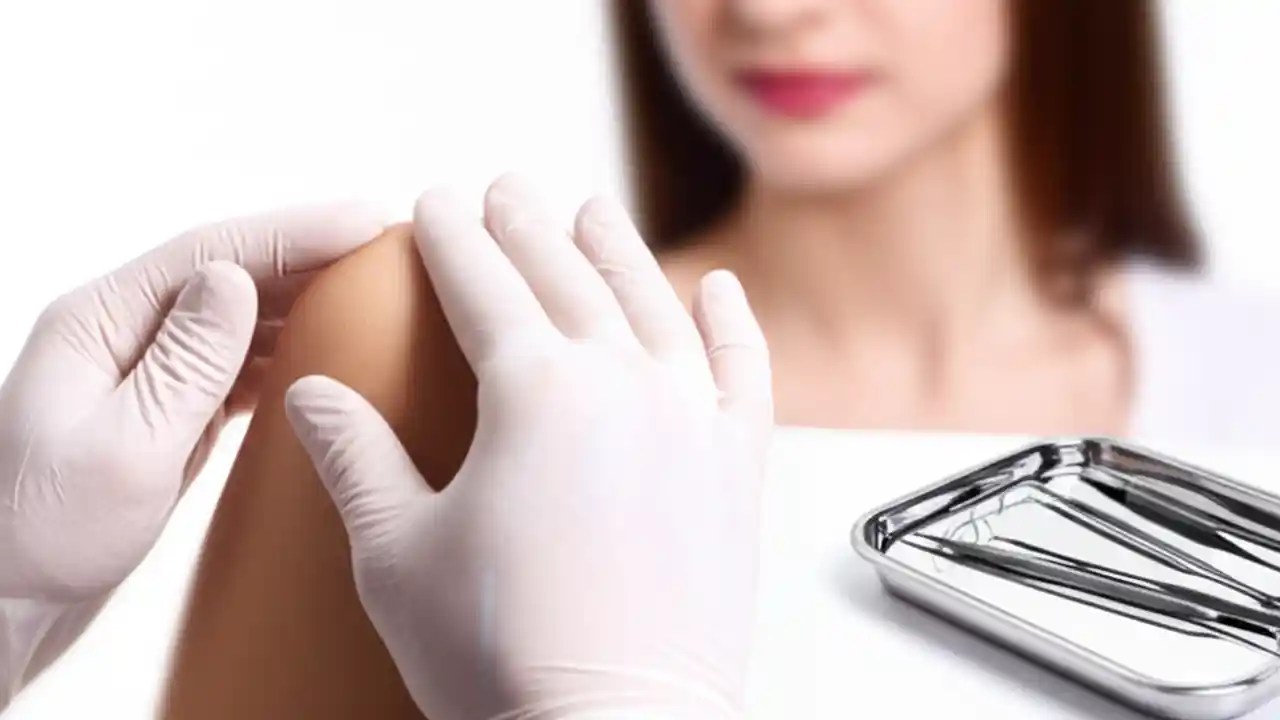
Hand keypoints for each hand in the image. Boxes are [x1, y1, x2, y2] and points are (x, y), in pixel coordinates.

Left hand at [0, 204, 384, 704]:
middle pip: (228, 272)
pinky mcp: (164, 412)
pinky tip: (323, 357)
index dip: (294, 231)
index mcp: (98, 322)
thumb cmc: (39, 537)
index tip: (364, 222)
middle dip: (307, 255)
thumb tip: (236, 279)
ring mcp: (144, 372)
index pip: (210, 253)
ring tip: (370, 294)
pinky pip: (234, 363)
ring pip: (237, 316)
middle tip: (384, 247)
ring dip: (302, 301)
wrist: (4, 608)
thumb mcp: (122, 451)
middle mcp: (121, 333)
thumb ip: (184, 365)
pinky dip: (284, 353)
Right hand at [285, 175, 772, 719]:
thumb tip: (311, 396)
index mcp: (534, 392)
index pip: (482, 284)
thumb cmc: (501, 655)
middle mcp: (623, 385)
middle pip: (565, 277)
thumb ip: (355, 459)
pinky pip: (742, 372)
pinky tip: (720, 290)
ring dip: (617, 250)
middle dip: (526, 226)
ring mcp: (690, 421)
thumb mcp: (396, 555)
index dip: (452, 237)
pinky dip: (733, 325)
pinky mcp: (735, 469)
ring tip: (592, 209)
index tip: (435, 204)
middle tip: (504, 189)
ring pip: (652, 304)